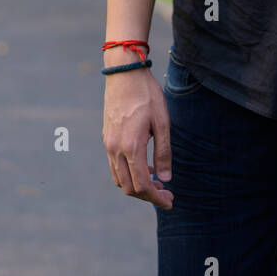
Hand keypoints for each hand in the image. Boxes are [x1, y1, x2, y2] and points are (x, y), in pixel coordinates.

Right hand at [102, 69, 173, 208]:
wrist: (124, 73)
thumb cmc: (147, 95)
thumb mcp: (162, 122)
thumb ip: (164, 152)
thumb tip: (165, 178)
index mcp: (131, 147)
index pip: (142, 185)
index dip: (157, 198)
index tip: (170, 201)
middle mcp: (115, 149)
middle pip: (129, 187)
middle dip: (148, 196)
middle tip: (167, 193)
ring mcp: (108, 144)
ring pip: (119, 179)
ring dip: (137, 186)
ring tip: (157, 180)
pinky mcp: (106, 138)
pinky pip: (115, 166)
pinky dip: (128, 173)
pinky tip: (143, 166)